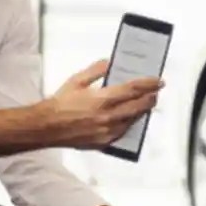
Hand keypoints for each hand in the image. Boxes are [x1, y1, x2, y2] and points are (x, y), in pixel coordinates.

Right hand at [42, 59, 161, 148]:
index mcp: (102, 99)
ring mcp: (107, 131)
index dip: (148, 84)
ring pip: (132, 120)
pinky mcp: (103, 142)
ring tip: (146, 104)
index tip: (158, 81)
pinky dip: (130, 124)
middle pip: (138, 106)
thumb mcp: (77, 81)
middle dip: (150, 98)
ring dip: (142, 111)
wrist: (47, 127)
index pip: (133, 89)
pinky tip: (131, 118)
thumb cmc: (60, 103)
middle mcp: (107, 117)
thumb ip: (96, 71)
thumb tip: (110, 63)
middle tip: (156, 92)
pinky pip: (123, 132)